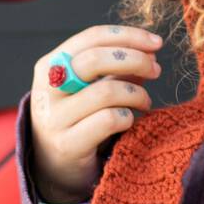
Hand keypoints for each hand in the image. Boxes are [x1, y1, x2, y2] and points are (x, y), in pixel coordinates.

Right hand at [28, 24, 163, 203]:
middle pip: (96, 60)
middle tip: (156, 69)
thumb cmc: (80, 117)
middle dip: (135, 60)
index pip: (91, 37)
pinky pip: (109, 120)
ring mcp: (54, 118)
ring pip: (106, 91)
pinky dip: (128, 117)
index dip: (128, 36)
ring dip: (136, 94)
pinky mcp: (67, 145)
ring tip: (144, 102)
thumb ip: (116, 68)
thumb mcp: (92, 86)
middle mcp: (47, 88)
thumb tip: (150, 52)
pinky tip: (130, 121)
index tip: (156, 42)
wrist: (54, 167)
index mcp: (51, 64)